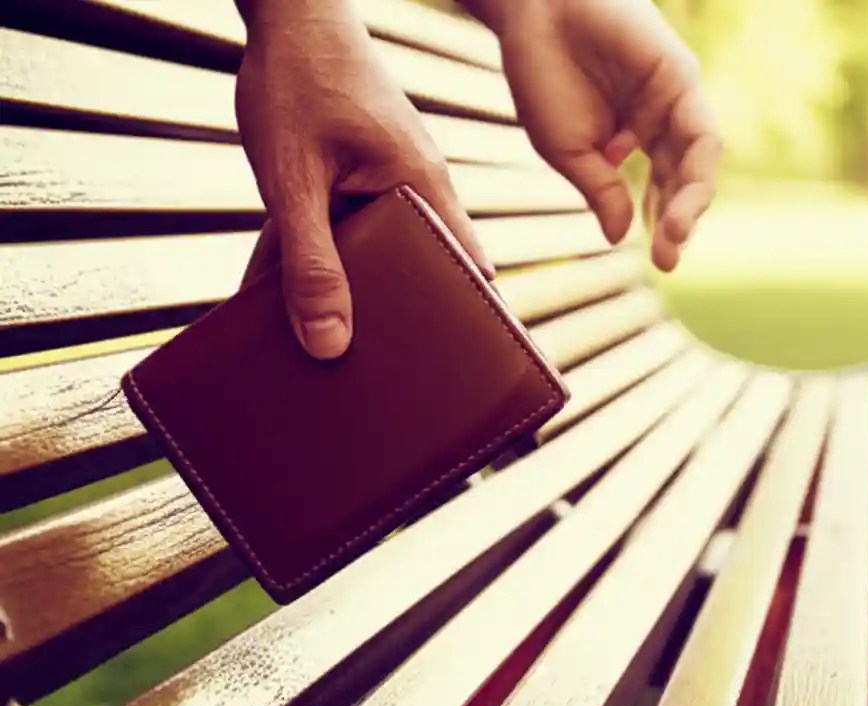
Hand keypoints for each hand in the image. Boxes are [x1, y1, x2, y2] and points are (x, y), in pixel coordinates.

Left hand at [235, 0, 492, 358]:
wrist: (286, 15)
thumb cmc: (299, 81)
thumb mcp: (294, 181)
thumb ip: (308, 261)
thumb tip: (325, 344)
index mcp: (423, 190)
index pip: (468, 271)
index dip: (477, 324)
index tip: (474, 375)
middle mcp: (416, 190)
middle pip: (415, 273)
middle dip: (395, 323)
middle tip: (376, 383)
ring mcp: (384, 182)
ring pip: (369, 256)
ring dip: (343, 291)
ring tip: (317, 351)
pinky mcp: (351, 176)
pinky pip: (336, 230)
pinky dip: (308, 257)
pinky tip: (267, 296)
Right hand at [471, 0, 721, 270]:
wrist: (532, 10)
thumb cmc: (542, 73)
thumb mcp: (566, 149)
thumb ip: (599, 189)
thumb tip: (619, 236)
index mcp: (633, 137)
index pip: (660, 188)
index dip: (661, 224)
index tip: (659, 263)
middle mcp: (660, 119)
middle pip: (683, 179)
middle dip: (677, 221)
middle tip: (667, 259)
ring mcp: (673, 96)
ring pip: (697, 160)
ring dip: (690, 202)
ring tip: (673, 236)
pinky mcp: (680, 74)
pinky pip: (699, 129)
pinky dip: (691, 167)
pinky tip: (672, 195)